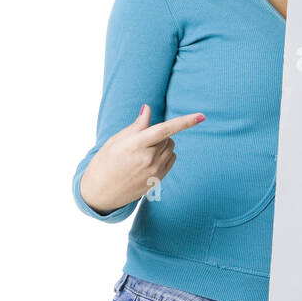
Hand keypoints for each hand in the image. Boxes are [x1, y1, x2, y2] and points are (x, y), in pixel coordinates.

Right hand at [79, 104, 205, 213]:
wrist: (100, 192)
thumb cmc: (105, 162)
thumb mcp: (116, 141)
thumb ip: (136, 126)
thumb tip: (148, 108)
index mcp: (135, 145)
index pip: (165, 130)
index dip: (185, 122)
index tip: (201, 115)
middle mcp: (148, 159)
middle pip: (168, 137)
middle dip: (159, 135)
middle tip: (140, 143)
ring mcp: (155, 171)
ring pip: (171, 147)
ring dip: (163, 145)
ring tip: (142, 153)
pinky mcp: (159, 179)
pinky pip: (172, 159)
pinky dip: (165, 155)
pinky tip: (149, 160)